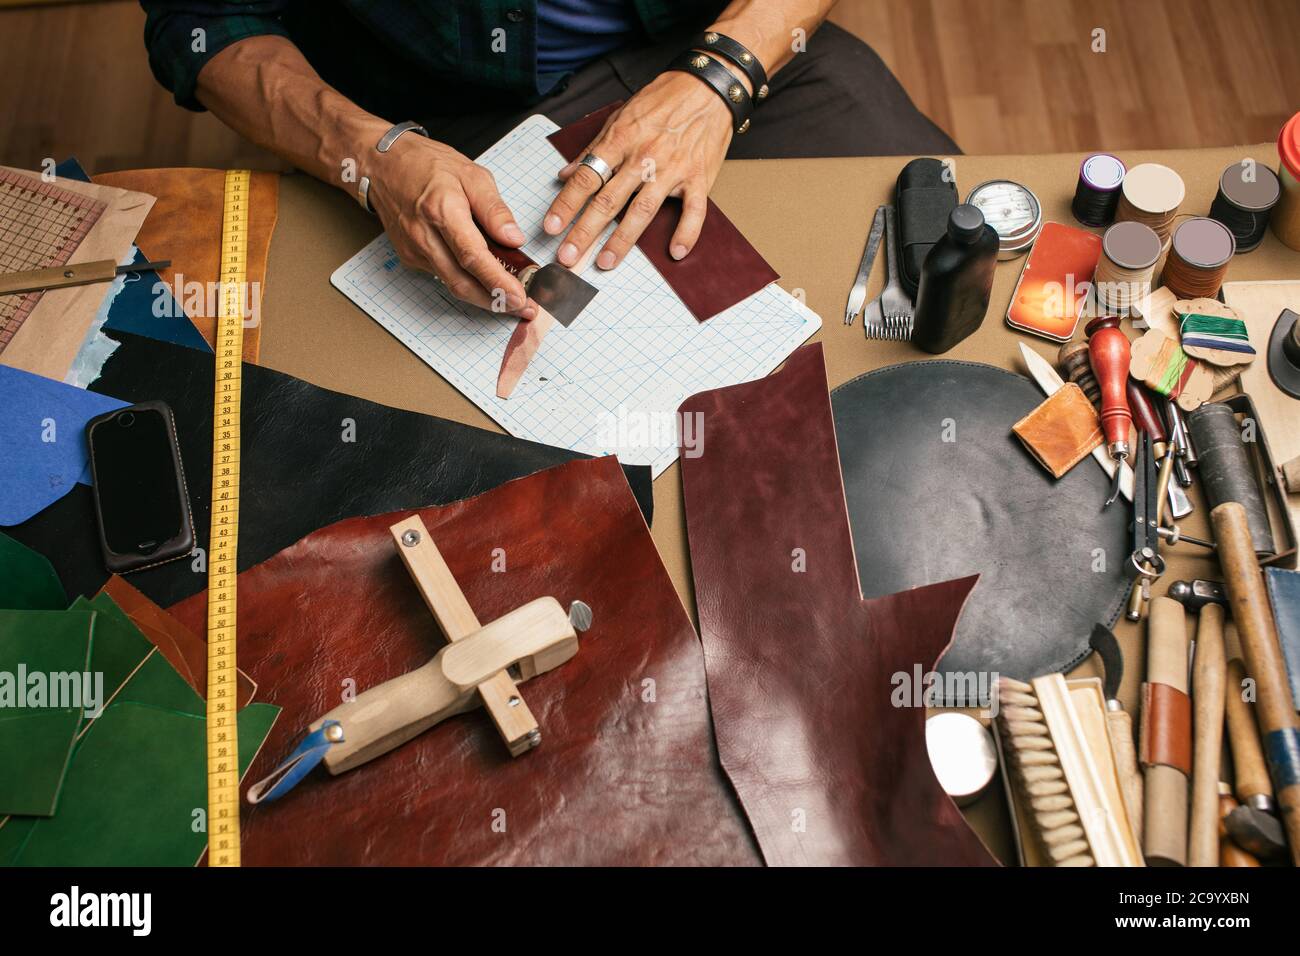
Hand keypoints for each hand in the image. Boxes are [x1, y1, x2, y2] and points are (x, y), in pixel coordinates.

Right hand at [367, 134, 536, 317]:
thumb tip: (514, 239)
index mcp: (442, 211)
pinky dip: (467, 283)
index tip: (520, 297)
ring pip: (453, 285)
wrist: (382, 166)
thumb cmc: (426, 165)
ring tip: (510, 298)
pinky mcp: (410, 258)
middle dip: (496, 301)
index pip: (473, 257)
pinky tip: (484, 281)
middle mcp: (424, 236)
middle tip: (523, 307)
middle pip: (462, 282)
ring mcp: (414, 250)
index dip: (498, 282)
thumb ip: (494, 210)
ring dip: (483, 297)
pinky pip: (443, 276)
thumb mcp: (471, 174)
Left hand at [542, 70, 734, 270]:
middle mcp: (644, 157)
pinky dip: (687, 232)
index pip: (586, 178)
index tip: (551, 227)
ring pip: (643, 210)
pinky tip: (675, 252)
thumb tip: (566, 173)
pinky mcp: (699, 177)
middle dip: (585, 232)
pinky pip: (694, 210)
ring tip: (605, 262)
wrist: (708, 86)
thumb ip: (593, 148)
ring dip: (622, 240)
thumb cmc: (663, 99)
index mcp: (621, 140)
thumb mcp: (620, 116)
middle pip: (608, 200)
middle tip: (568, 257)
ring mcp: (673, 169)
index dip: (566, 205)